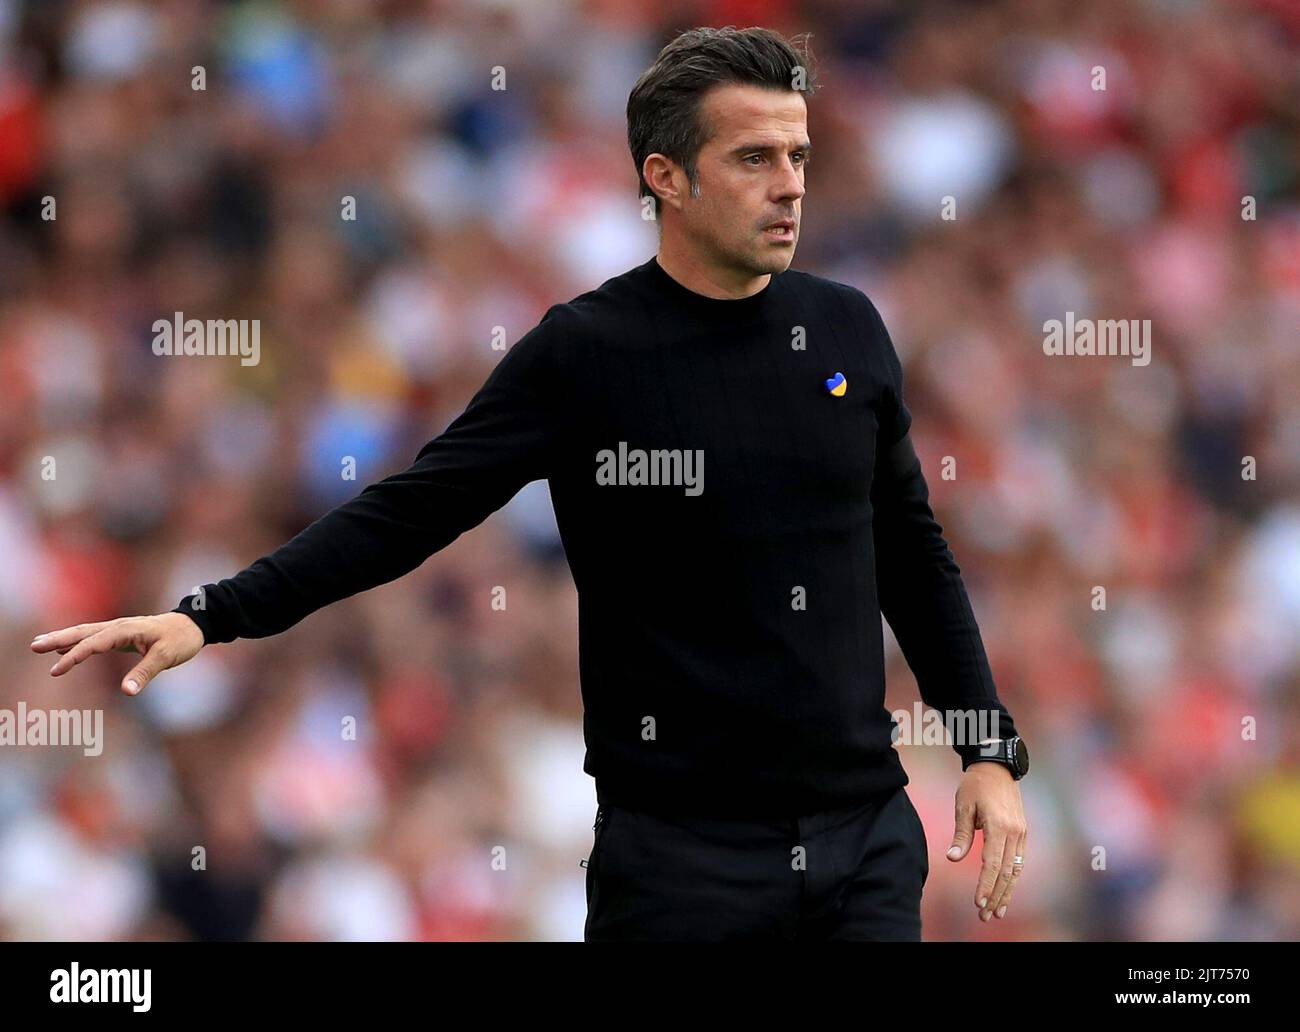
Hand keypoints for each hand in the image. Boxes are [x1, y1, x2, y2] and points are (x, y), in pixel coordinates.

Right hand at [30, 613, 205, 695]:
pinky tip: (65, 648)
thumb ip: (146, 672)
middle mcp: (119, 626)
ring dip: (64, 638)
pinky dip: (78, 641)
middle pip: (83, 632)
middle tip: (34, 646)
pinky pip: (95, 637)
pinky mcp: (122, 634)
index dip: (74, 656)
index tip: (56, 671)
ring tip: (40, 645)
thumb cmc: (181, 639)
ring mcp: (120, 629)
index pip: (94, 643)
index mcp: (127, 630)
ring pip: (86, 633)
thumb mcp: (167, 656)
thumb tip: (127, 691)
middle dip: (58, 639)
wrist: (194, 625)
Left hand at [946, 763, 1026, 922]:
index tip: (978, 903)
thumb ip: (960, 834)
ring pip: (1015, 870)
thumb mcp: (963, 806)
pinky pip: (1018, 861)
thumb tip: (952, 858)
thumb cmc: (976, 786)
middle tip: (985, 916)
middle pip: (1006, 872)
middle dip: (996, 896)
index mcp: (998, 826)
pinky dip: (1013, 879)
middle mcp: (1014, 833)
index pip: (991, 864)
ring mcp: (1021, 834)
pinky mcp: (1022, 833)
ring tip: (997, 912)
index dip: (985, 885)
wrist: (997, 767)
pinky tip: (1006, 891)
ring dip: (1006, 892)